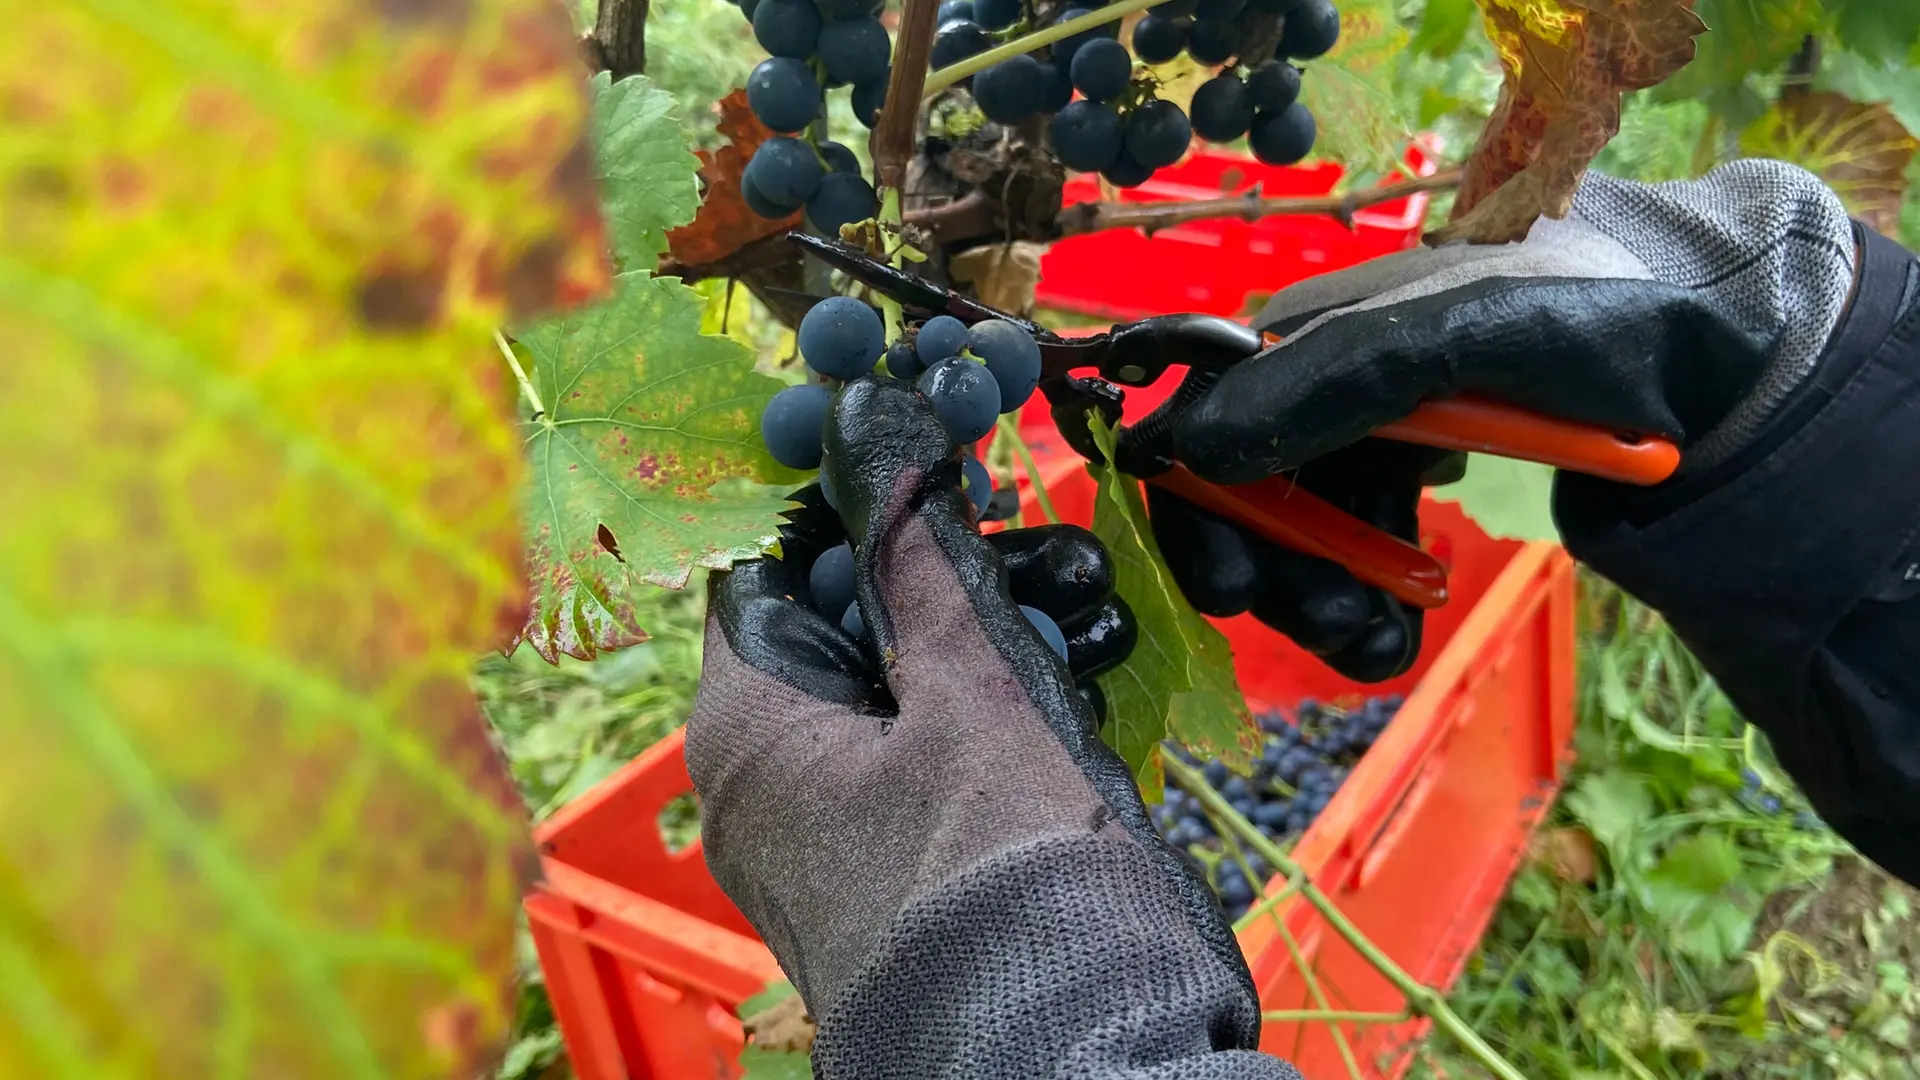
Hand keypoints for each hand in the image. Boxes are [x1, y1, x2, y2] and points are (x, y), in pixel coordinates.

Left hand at [685, 377, 1260, 1062]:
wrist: (1063, 1061)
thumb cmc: (1002, 877)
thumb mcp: (970, 692)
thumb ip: (918, 559)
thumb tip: (874, 431)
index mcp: (746, 727)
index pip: (758, 564)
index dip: (833, 496)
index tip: (914, 448)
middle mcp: (761, 785)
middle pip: (831, 626)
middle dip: (930, 569)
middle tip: (1020, 528)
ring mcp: (822, 838)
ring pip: (888, 692)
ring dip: (976, 638)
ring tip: (1073, 603)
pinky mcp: (887, 874)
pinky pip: (918, 760)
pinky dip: (983, 714)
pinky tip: (1071, 678)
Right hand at [1131, 162, 1859, 680]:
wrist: (1719, 335)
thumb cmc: (1587, 316)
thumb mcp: (1455, 339)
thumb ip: (1324, 385)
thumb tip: (1191, 447)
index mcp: (1313, 330)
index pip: (1205, 424)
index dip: (1198, 510)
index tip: (1228, 592)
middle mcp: (1324, 376)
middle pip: (1248, 493)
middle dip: (1279, 574)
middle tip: (1337, 630)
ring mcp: (1372, 425)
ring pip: (1305, 532)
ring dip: (1325, 599)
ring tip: (1380, 647)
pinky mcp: (1419, 465)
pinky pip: (1362, 541)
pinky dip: (1371, 597)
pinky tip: (1400, 629)